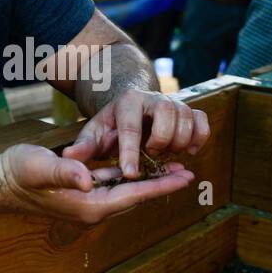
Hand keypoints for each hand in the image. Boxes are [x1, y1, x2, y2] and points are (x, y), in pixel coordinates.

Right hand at [0, 143, 194, 224]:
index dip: (161, 186)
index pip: (134, 195)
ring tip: (173, 167)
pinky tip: (142, 165)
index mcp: (89, 206)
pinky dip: (130, 174)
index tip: (186, 178)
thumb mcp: (42, 168)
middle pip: (137, 195)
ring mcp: (87, 200)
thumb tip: (85, 178)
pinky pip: (113, 183)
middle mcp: (93, 207)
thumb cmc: (18, 173)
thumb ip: (64, 172)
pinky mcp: (82, 191)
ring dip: (149, 179)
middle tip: (189, 171)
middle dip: (162, 184)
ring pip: (127, 189)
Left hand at [61, 88, 210, 179]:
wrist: (131, 107)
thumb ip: (84, 146)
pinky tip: (187, 152)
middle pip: (167, 117)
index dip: (131, 152)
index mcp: (127, 102)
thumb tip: (68, 157)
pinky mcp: (189, 110)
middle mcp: (154, 98)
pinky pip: (203, 121)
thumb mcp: (93, 132)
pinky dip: (199, 138)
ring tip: (164, 155)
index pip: (131, 127)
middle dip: (159, 142)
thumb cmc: (111, 125)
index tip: (130, 174)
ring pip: (187, 119)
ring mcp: (174, 102)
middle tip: (150, 156)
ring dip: (178, 143)